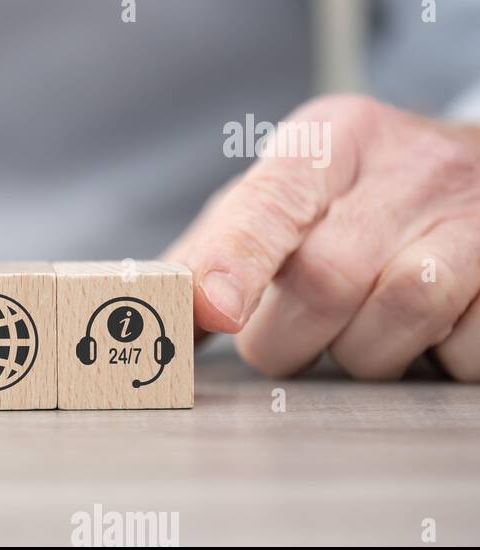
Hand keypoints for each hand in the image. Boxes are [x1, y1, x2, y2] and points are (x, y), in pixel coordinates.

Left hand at [166, 94, 479, 380]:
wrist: (475, 174)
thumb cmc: (354, 200)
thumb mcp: (282, 196)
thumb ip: (211, 251)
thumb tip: (150, 313)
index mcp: (330, 140)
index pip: (272, 200)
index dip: (236, 260)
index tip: (214, 310)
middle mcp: (408, 167)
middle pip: (326, 278)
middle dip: (287, 337)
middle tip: (287, 338)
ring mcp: (475, 216)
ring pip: (399, 313)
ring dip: (362, 353)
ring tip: (360, 331)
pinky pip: (466, 348)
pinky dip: (435, 361)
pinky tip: (426, 332)